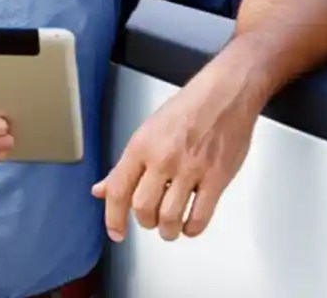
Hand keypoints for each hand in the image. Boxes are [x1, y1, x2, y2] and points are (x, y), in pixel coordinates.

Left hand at [91, 76, 258, 241]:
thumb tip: (102, 189)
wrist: (225, 94)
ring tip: (169, 227)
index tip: (116, 232)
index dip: (113, 217)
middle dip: (145, 222)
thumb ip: (125, 165)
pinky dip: (192, 228)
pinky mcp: (216, 178)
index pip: (118, 189)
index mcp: (141, 146)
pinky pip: (200, 216)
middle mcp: (163, 158)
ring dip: (167, 230)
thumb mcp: (147, 132)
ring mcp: (190, 169)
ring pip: (169, 217)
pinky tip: (189, 225)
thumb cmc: (187, 108)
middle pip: (142, 208)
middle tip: (150, 221)